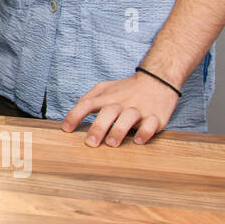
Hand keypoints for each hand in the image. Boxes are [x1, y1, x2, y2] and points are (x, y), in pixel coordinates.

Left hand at [62, 72, 179, 146]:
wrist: (158, 80)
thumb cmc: (128, 88)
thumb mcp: (106, 87)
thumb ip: (90, 97)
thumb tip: (77, 106)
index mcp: (107, 98)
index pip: (87, 104)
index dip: (74, 116)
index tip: (66, 129)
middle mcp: (121, 103)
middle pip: (108, 112)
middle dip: (98, 128)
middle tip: (91, 143)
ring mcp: (139, 109)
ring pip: (128, 117)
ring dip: (119, 130)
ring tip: (111, 143)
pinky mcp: (156, 116)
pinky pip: (151, 124)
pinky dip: (145, 132)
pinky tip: (138, 140)